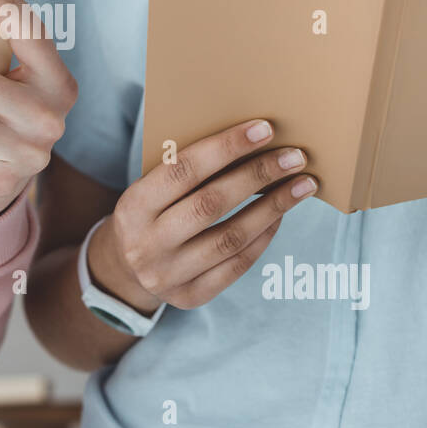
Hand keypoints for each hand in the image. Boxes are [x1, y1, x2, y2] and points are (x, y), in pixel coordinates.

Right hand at [89, 120, 316, 312]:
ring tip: (302, 185)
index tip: (264, 129)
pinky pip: (237, 266)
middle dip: (258, 176)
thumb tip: (249, 141)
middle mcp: (146, 244)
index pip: (183, 170)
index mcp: (132, 207)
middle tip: (295, 157)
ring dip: (273, 208)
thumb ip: (185, 170)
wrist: (125, 269)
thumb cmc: (150, 213)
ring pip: (231, 238)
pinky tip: (280, 216)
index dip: (226, 147)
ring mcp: (167, 275)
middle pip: (211, 204)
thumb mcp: (150, 188)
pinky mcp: (190, 297)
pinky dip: (263, 237)